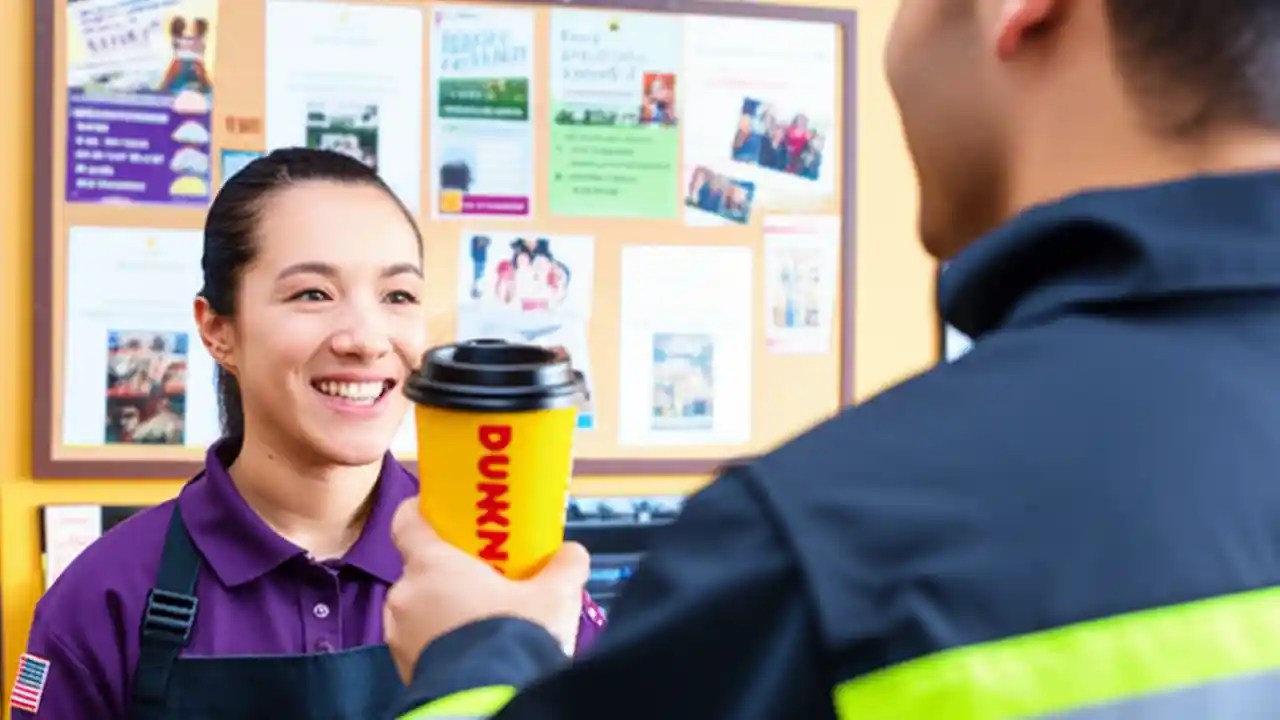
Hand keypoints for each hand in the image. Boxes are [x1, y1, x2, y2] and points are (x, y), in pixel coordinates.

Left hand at [383, 497, 590, 683]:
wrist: (492, 705)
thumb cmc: (514, 638)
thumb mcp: (555, 597)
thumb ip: (565, 566)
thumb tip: (572, 553)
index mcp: (431, 565)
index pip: (407, 521)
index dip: (423, 513)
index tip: (443, 514)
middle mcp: (405, 595)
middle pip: (421, 568)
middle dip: (450, 571)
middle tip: (484, 575)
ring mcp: (398, 636)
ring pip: (419, 608)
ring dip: (444, 609)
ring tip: (483, 618)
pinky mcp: (402, 669)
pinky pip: (419, 642)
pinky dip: (441, 640)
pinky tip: (475, 648)